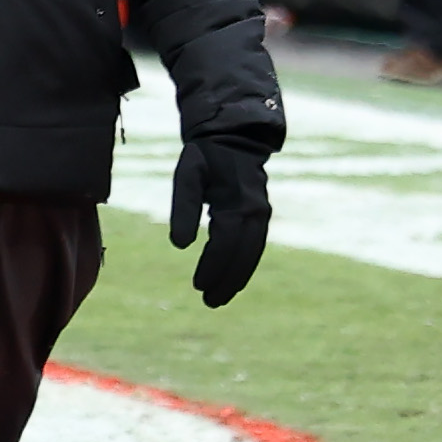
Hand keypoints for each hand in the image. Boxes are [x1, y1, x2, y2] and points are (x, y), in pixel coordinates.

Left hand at [169, 137, 270, 306]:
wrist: (232, 138)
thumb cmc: (203, 158)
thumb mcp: (187, 177)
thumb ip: (183, 209)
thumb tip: (180, 245)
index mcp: (237, 204)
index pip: (225, 245)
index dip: (212, 267)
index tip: (198, 287)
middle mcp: (255, 212)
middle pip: (242, 255)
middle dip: (227, 280)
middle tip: (210, 303)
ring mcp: (261, 214)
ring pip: (252, 254)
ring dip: (237, 277)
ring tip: (220, 298)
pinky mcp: (260, 215)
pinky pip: (255, 246)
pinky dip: (245, 264)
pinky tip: (233, 280)